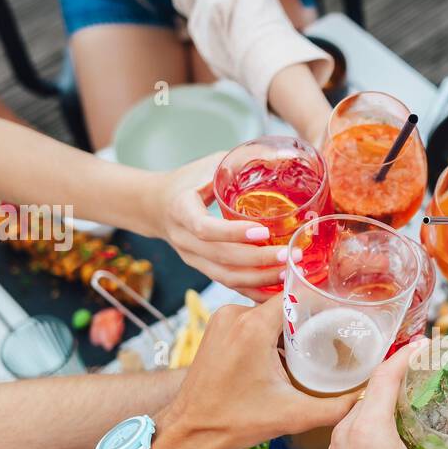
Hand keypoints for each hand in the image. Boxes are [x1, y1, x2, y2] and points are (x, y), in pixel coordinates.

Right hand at [154, 153, 288, 299]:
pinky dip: (254, 290)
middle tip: (291, 254)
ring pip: (227, 277)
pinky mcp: (203, 270)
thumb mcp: (207, 165)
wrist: (156, 206)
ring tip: (290, 271)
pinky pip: (230, 285)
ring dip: (261, 278)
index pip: (205, 228)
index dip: (234, 233)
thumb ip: (236, 164)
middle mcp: (184, 240)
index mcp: (181, 210)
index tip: (263, 230)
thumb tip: (279, 158)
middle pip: (222, 258)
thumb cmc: (188, 181)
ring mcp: (193, 259)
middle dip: (260, 260)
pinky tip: (277, 288)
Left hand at [157, 298, 357, 448]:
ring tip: (306, 352)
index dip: (322, 304)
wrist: (190, 429)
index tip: (343, 317)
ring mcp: (222, 319)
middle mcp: (235, 314)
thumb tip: (367, 398)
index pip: (298, 296)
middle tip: (330, 342)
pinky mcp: (216, 328)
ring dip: (286, 330)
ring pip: (268, 314)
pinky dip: (267, 334)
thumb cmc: (234, 421)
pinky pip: (251, 320)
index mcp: (254, 326)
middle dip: (307, 322)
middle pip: (285, 306)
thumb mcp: (293, 415)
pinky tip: (280, 356)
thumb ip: (336, 407)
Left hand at [319, 340, 447, 448]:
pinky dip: (379, 411)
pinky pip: (358, 420)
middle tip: (435, 366)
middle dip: (403, 370)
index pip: (386, 374)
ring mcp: (339, 444)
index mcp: (370, 430)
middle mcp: (348, 430)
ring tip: (422, 390)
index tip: (430, 343)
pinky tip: (402, 423)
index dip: (408, 353)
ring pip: (365, 402)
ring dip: (389, 391)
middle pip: (375, 383)